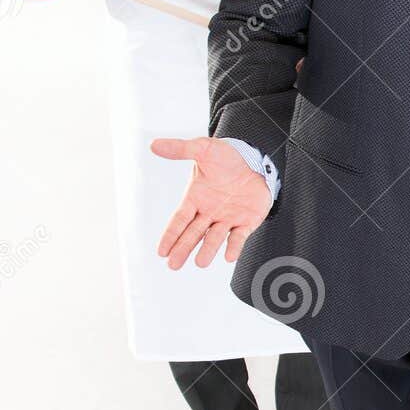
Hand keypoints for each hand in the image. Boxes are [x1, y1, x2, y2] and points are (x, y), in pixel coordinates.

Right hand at [151, 137, 272, 267]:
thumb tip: (154, 145)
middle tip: (173, 264)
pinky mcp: (246, 221)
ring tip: (200, 262)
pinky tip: (229, 257)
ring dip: (207, 250)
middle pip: (193, 234)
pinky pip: (238, 237)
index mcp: (196, 198)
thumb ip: (179, 149)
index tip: (161, 251)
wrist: (255, 158)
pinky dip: (234, 247)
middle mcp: (209, 212)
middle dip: (183, 249)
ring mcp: (228, 218)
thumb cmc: (227, 155)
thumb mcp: (202, 149)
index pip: (179, 220)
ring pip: (214, 238)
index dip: (170, 235)